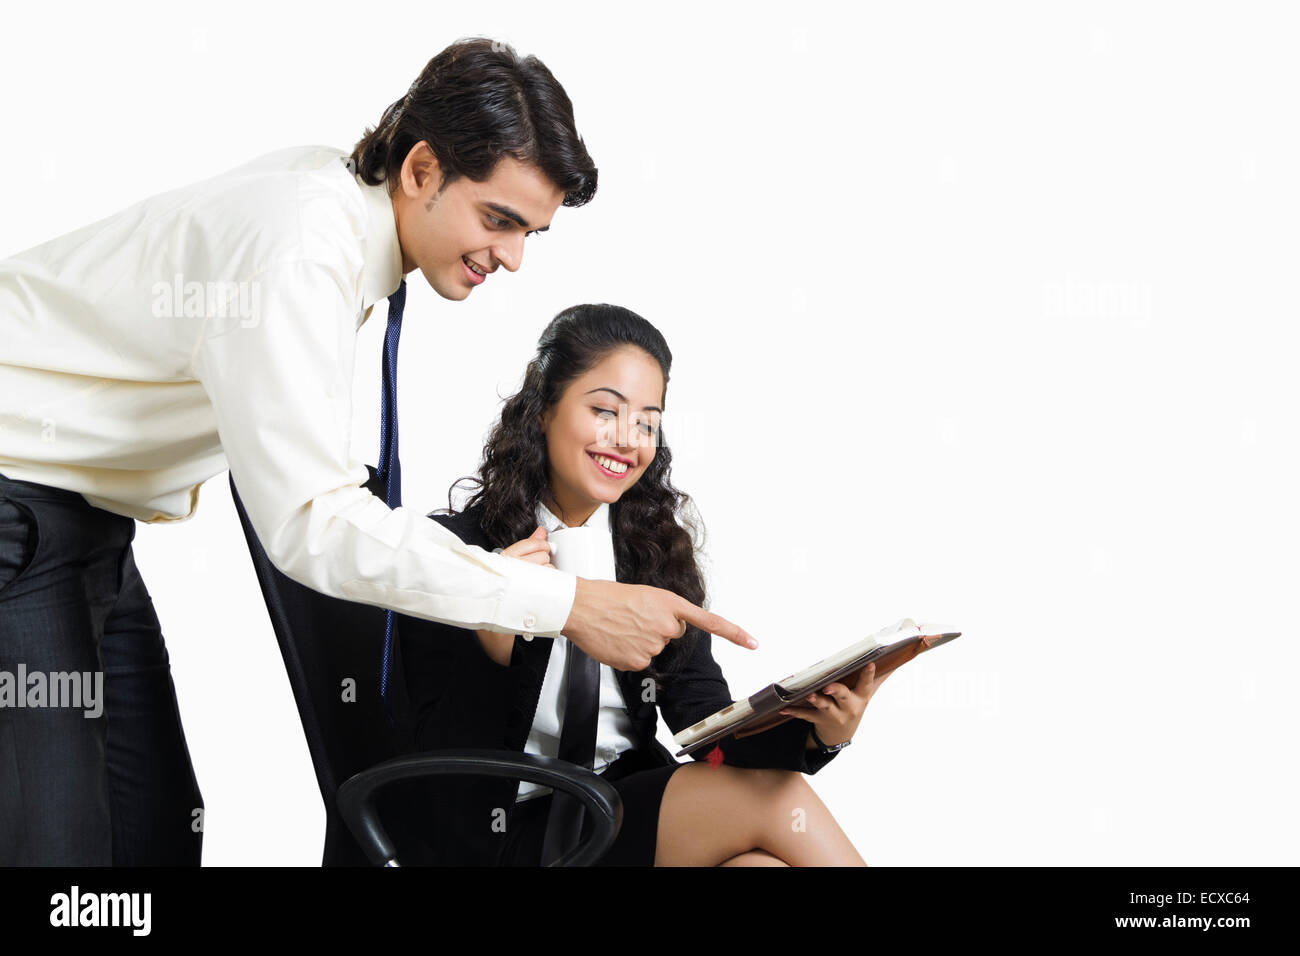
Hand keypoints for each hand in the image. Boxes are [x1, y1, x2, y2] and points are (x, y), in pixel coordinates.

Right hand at [476, 526, 553, 665]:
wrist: (493, 608)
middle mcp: (514, 567)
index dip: (541, 544)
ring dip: (546, 572)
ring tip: (535, 578)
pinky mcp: (532, 591)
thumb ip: (528, 543)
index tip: (543, 546)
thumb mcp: (511, 559)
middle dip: (543, 558)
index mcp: (507, 557)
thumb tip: (541, 531)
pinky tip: (539, 585)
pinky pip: (549, 580)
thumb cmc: (502, 582)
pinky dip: (548, 582)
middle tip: (535, 566)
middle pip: (542, 554)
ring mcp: (523, 579)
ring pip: (548, 567)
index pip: (531, 543)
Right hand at [562, 577, 758, 670]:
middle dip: (658, 628)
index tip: (753, 644)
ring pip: (655, 648)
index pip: (709, 621)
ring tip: (622, 626)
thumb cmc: (607, 596)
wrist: (581, 607)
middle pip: (673, 635)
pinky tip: (617, 640)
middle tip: (635, 618)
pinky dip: (630, 653)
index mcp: (670, 604)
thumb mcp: (644, 595)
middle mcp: (666, 626)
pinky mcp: (638, 661)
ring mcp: (653, 645)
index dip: (734, 633)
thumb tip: (667, 630)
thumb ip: (663, 612)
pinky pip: (641, 660)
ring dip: (642, 640)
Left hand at [778, 662, 891, 746]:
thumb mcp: (868, 692)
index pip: (867, 684)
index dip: (868, 674)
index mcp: (861, 697)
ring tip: (810, 695)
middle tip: (830, 686)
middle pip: (843, 696)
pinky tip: (785, 708)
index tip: (870, 663)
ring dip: (817, 700)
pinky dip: (795, 711)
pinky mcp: (818, 719)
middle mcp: (848, 706)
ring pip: (824, 706)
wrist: (840, 734)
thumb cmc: (854, 704)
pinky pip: (806, 715)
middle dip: (837, 691)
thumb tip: (900, 656)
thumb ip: (879, 676)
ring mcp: (833, 714)